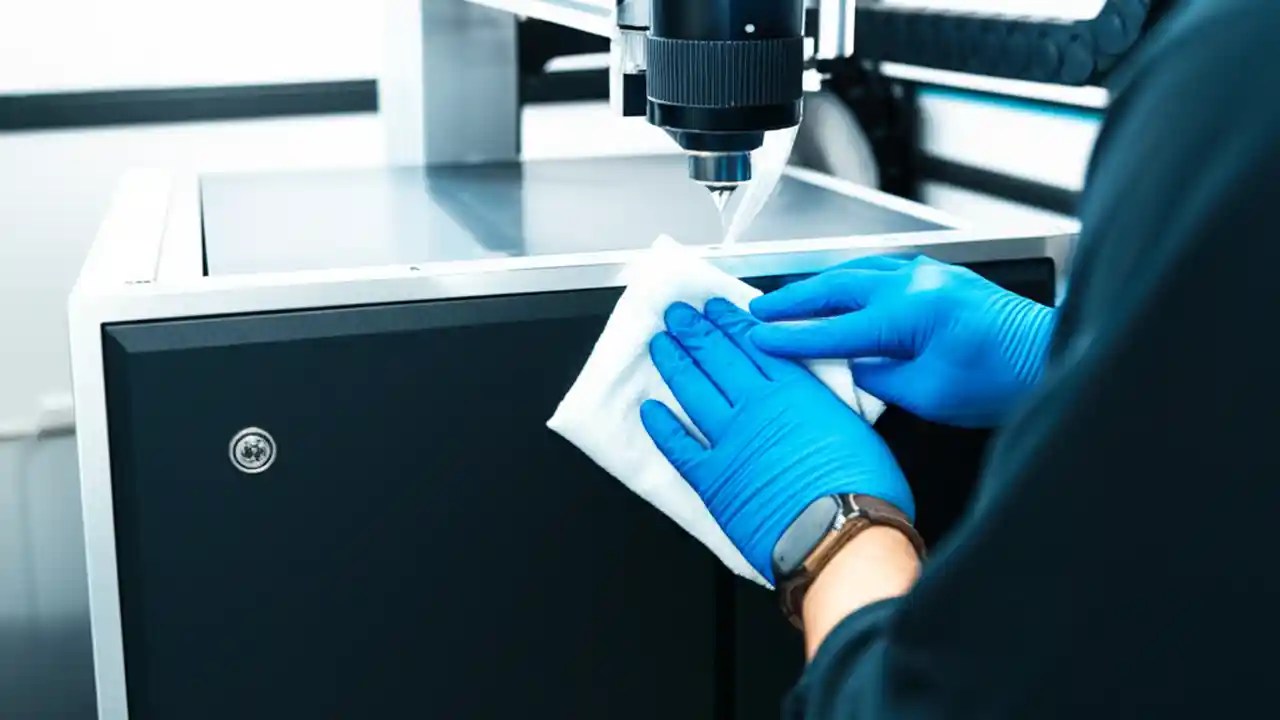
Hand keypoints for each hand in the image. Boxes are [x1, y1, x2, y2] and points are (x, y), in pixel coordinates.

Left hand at [640, 299, 912, 583]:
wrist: (840, 536)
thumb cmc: (864, 491)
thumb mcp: (858, 432)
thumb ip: (827, 413)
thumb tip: (820, 413)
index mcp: (797, 393)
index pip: (755, 345)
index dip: (730, 323)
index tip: (714, 308)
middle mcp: (757, 409)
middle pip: (718, 360)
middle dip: (695, 332)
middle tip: (676, 315)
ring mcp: (730, 441)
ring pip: (693, 391)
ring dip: (675, 364)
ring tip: (661, 345)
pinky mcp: (712, 480)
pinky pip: (677, 445)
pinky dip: (661, 426)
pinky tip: (650, 410)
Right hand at [749, 256, 1054, 427]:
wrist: (1052, 355)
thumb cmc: (1005, 377)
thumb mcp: (929, 394)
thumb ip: (881, 377)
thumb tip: (852, 368)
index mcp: (908, 313)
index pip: (833, 328)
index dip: (791, 336)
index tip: (761, 337)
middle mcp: (915, 283)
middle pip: (837, 286)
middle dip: (794, 300)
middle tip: (761, 311)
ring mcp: (929, 274)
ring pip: (859, 270)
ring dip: (822, 285)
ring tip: (793, 299)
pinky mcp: (941, 276)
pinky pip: (883, 269)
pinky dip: (853, 279)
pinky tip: (844, 290)